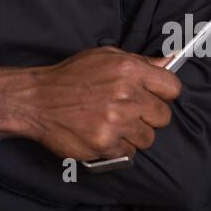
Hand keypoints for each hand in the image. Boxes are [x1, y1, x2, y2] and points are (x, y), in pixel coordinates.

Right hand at [0, 47, 180, 161]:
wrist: (37, 100)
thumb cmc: (71, 76)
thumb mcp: (104, 57)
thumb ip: (139, 61)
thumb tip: (169, 61)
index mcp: (129, 69)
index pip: (172, 87)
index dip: (164, 93)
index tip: (154, 96)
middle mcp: (126, 95)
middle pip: (163, 116)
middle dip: (148, 115)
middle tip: (128, 111)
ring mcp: (117, 122)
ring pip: (148, 138)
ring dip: (133, 134)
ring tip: (112, 123)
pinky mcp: (106, 144)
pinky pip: (129, 153)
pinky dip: (118, 148)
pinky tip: (102, 134)